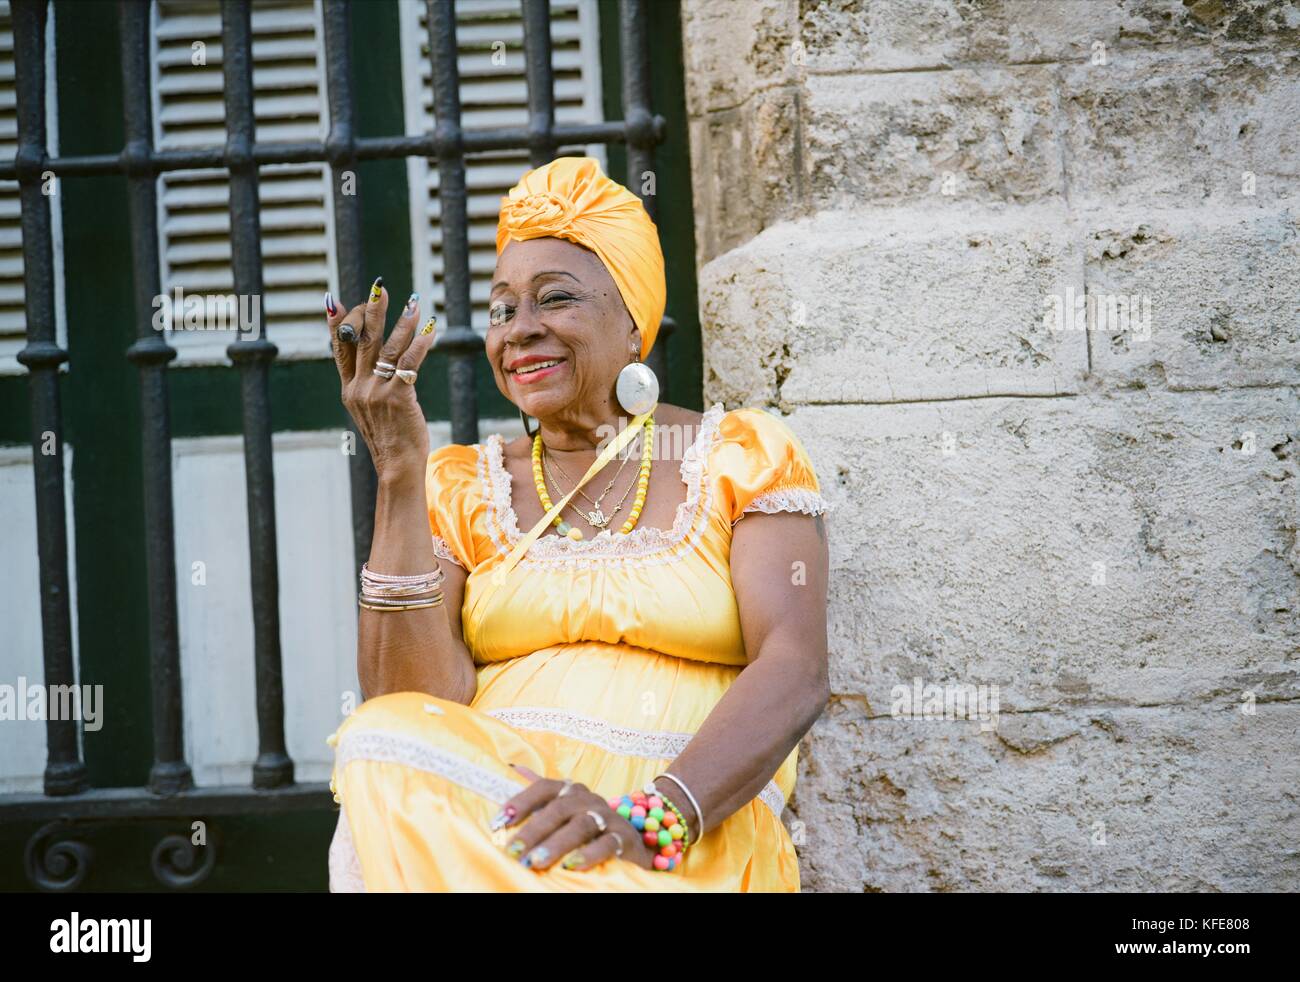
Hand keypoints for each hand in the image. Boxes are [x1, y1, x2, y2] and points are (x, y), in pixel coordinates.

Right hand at [326, 280, 436, 485]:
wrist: (398, 466)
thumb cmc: (391, 437)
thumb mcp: (371, 409)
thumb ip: (368, 382)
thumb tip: (373, 358)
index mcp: (349, 390)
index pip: (338, 349)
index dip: (337, 324)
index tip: (334, 301)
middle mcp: (358, 388)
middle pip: (362, 341)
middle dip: (371, 311)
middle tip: (379, 288)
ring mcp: (376, 393)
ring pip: (388, 348)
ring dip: (402, 323)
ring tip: (413, 304)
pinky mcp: (398, 398)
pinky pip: (410, 363)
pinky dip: (421, 343)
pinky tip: (430, 330)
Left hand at [492, 765, 655, 871]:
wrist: (631, 844)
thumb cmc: (589, 828)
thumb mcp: (564, 811)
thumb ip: (539, 795)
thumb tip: (511, 767)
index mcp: (571, 791)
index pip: (544, 787)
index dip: (521, 801)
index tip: (499, 821)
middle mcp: (588, 799)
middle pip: (559, 808)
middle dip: (533, 830)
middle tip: (514, 851)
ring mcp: (608, 817)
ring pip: (580, 825)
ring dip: (556, 843)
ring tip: (536, 861)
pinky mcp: (623, 838)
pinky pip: (606, 843)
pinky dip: (588, 854)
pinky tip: (571, 866)